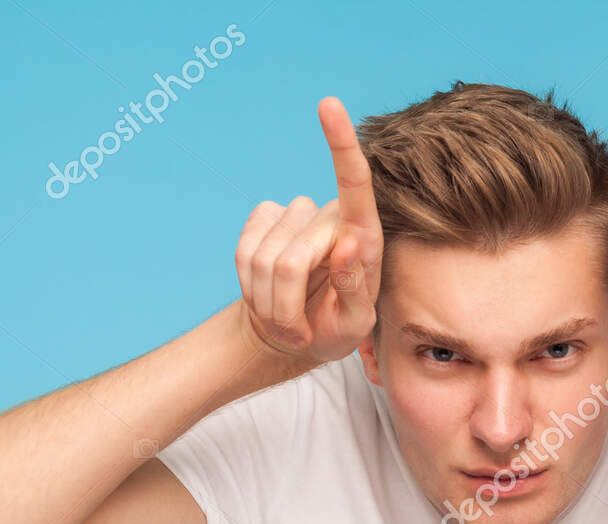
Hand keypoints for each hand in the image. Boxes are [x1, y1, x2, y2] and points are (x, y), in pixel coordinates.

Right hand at [235, 96, 383, 363]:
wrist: (297, 333)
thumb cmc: (337, 329)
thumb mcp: (356, 324)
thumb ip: (357, 289)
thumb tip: (349, 246)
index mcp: (364, 236)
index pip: (355, 184)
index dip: (341, 145)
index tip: (328, 104)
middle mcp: (329, 217)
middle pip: (291, 260)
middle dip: (286, 307)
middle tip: (299, 334)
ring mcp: (293, 216)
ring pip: (264, 262)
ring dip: (270, 304)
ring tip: (288, 321)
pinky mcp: (262, 220)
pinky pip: (244, 252)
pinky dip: (250, 289)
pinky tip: (268, 298)